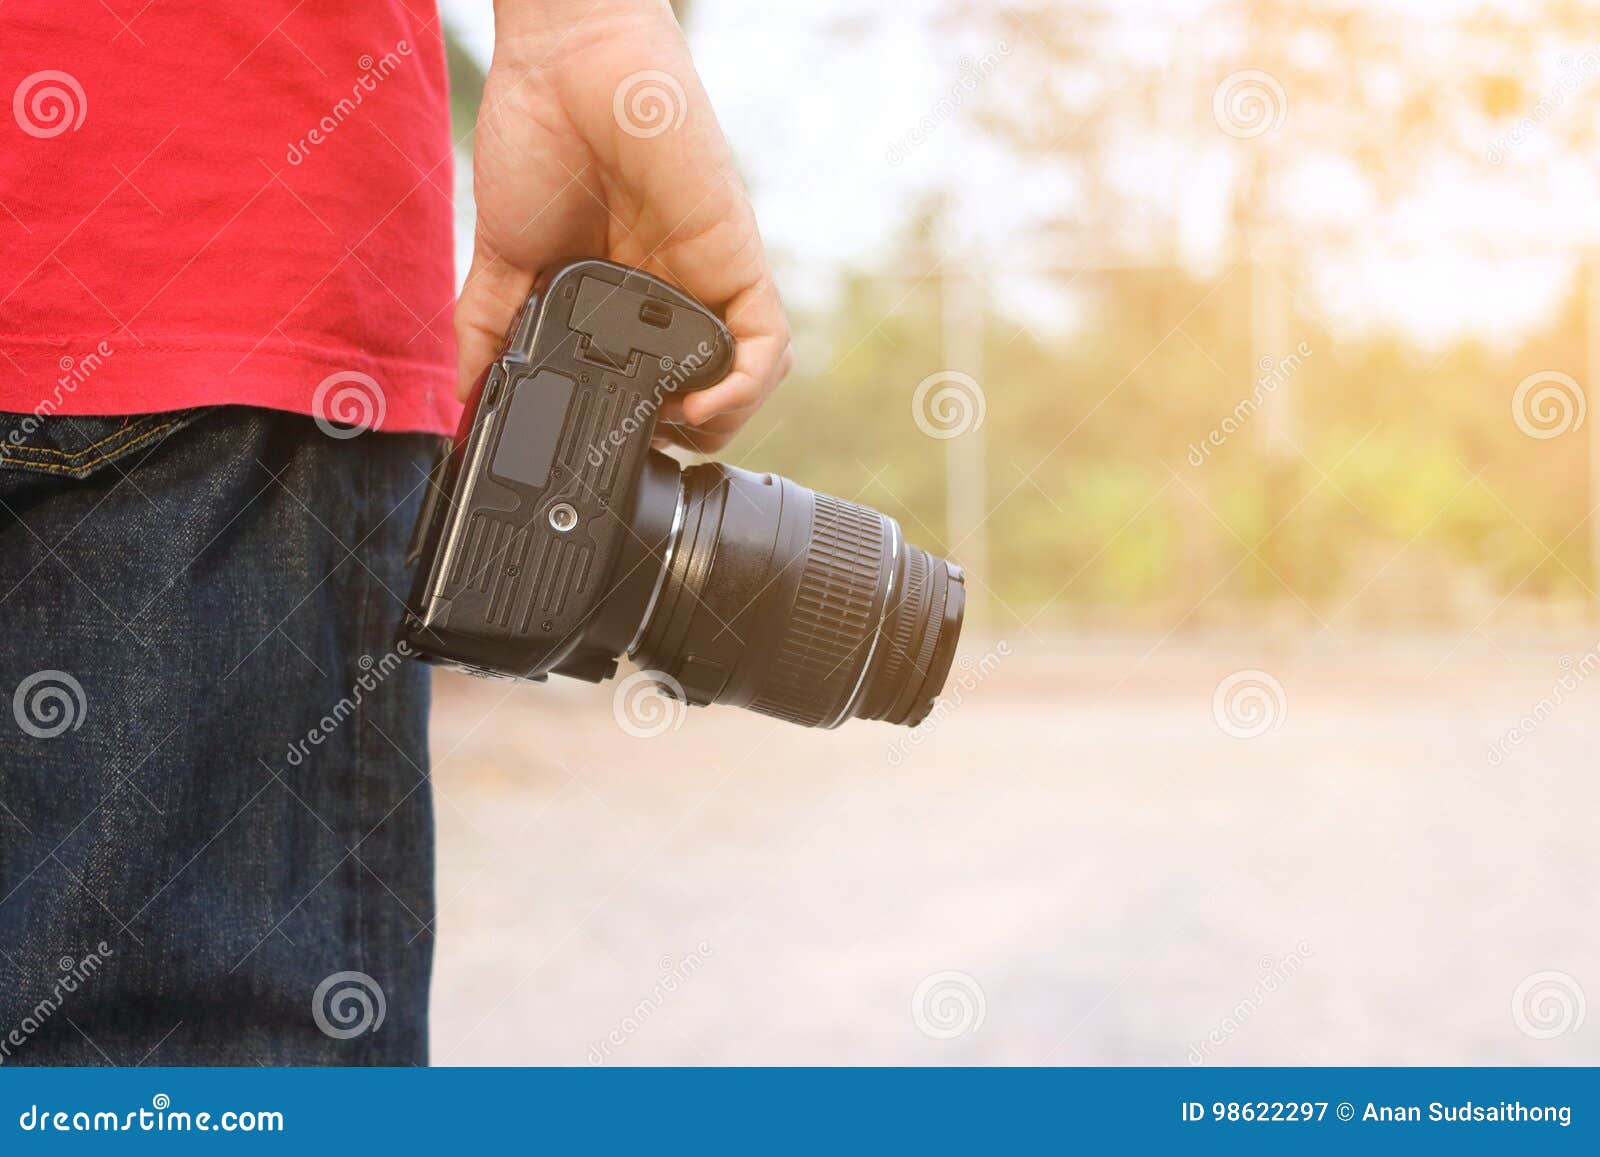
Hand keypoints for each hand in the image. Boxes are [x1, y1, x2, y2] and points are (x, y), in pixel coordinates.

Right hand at [457, 0, 791, 453]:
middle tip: (643, 447)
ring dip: (723, 421)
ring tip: (677, 432)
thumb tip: (464, 398)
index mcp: (622, 300)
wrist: (564, 68)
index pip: (650, 386)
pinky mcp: (735, 259)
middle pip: (708, 393)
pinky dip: (746, 387)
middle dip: (683, 437)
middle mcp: (672, 296)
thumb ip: (487, 326)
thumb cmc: (536, 140)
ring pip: (748, 379)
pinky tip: (704, 406)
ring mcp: (706, 279)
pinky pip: (767, 342)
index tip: (609, 451)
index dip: (640, 431)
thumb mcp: (501, 255)